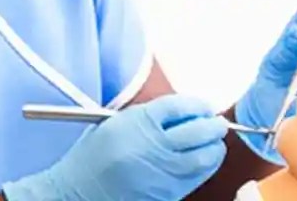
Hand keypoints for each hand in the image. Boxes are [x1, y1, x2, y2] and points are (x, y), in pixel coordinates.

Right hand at [3, 95, 228, 200]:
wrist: (79, 192)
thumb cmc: (96, 156)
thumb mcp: (118, 123)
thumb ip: (152, 115)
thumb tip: (190, 112)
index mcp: (136, 123)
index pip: (179, 106)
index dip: (198, 104)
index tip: (205, 106)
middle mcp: (151, 147)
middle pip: (198, 130)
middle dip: (214, 124)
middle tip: (217, 123)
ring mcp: (161, 173)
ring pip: (204, 157)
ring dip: (215, 146)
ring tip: (215, 141)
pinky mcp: (166, 194)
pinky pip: (196, 178)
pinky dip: (206, 166)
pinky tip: (205, 160)